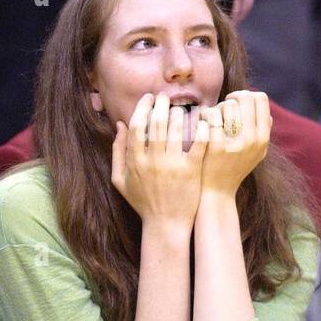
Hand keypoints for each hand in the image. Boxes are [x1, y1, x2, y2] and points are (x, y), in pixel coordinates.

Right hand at [111, 92, 207, 232]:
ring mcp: (172, 165)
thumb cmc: (142, 202)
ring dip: (179, 113)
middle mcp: (152, 161)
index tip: (149, 99)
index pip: (136, 126)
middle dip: (161, 105)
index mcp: (134, 161)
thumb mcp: (120, 180)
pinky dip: (201, 129)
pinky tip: (202, 121)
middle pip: (155, 123)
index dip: (142, 108)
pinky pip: (197, 143)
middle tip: (165, 97)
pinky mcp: (191, 170)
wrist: (166, 223)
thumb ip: (117, 152)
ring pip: (175, 129)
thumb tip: (119, 125)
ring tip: (182, 108)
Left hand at [198, 90, 270, 197]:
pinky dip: (204, 115)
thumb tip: (266, 111)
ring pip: (227, 105)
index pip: (260, 99)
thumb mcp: (256, 153)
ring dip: (216, 108)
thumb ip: (262, 132)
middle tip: (220, 108)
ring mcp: (235, 144)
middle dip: (230, 99)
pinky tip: (200, 122)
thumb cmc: (234, 168)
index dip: (246, 95)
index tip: (234, 102)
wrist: (216, 192)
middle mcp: (253, 139)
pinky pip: (211, 117)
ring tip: (210, 119)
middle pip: (244, 99)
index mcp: (263, 137)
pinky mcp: (216, 148)